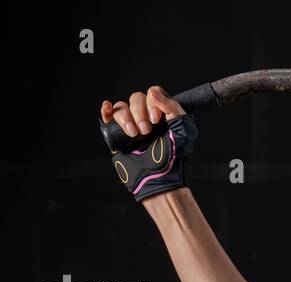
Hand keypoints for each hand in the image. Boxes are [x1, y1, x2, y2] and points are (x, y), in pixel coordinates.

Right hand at [101, 86, 196, 203]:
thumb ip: (173, 108)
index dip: (154, 101)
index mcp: (163, 114)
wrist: (159, 180)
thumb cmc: (174, 159)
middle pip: (136, 98)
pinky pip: (108, 117)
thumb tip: (153, 92)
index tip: (157, 119)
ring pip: (122, 108)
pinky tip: (107, 108)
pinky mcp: (117, 136)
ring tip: (134, 135)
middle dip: (140, 113)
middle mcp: (146, 118)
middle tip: (146, 132)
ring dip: (126, 118)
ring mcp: (131, 126)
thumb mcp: (184, 131)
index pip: (154, 93)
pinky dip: (106, 110)